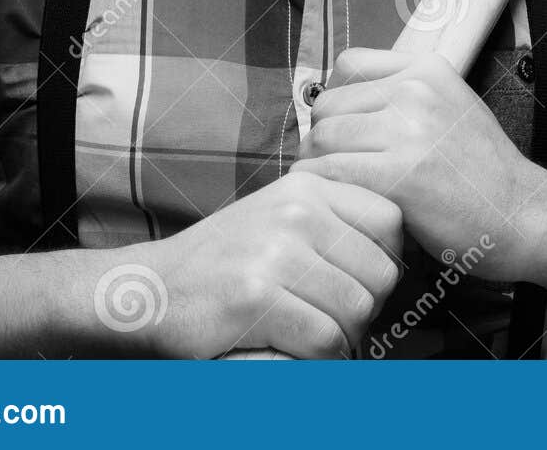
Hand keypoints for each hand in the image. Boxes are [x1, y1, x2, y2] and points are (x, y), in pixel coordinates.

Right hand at [129, 169, 402, 357]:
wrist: (150, 289)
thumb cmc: (225, 262)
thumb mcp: (281, 219)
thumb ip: (335, 225)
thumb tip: (397, 260)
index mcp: (308, 188)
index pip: (391, 222)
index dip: (384, 261)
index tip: (355, 280)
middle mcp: (296, 212)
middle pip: (381, 274)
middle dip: (365, 308)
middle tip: (330, 318)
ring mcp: (275, 252)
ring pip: (357, 310)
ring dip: (341, 337)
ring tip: (310, 334)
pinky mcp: (255, 297)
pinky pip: (323, 339)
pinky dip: (316, 357)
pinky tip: (289, 348)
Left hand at [296, 47, 546, 282]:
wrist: (523, 215)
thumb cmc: (483, 173)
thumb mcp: (452, 108)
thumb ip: (403, 97)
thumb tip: (338, 103)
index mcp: (428, 70)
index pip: (348, 64)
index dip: (338, 98)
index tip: (346, 129)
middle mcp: (416, 91)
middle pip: (329, 105)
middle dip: (323, 139)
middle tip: (335, 169)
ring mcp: (408, 131)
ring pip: (323, 139)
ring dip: (320, 167)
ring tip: (338, 189)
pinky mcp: (399, 175)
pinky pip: (330, 174)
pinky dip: (324, 190)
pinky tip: (341, 204)